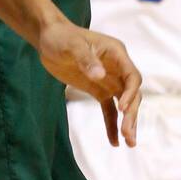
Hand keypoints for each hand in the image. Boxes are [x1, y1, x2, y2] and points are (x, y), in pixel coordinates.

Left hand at [37, 22, 140, 147]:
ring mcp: (109, 80)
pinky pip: (109, 110)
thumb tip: (100, 76)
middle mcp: (117, 68)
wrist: (48, 37)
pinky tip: (114, 142)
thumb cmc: (61, 36)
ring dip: (127, 122)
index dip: (131, 93)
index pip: (132, 76)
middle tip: (127, 133)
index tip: (123, 109)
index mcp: (116, 54)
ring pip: (124, 104)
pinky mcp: (98, 90)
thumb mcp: (72, 45)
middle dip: (131, 114)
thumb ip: (86, 60)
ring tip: (129, 143)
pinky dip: (111, 125)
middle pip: (131, 94)